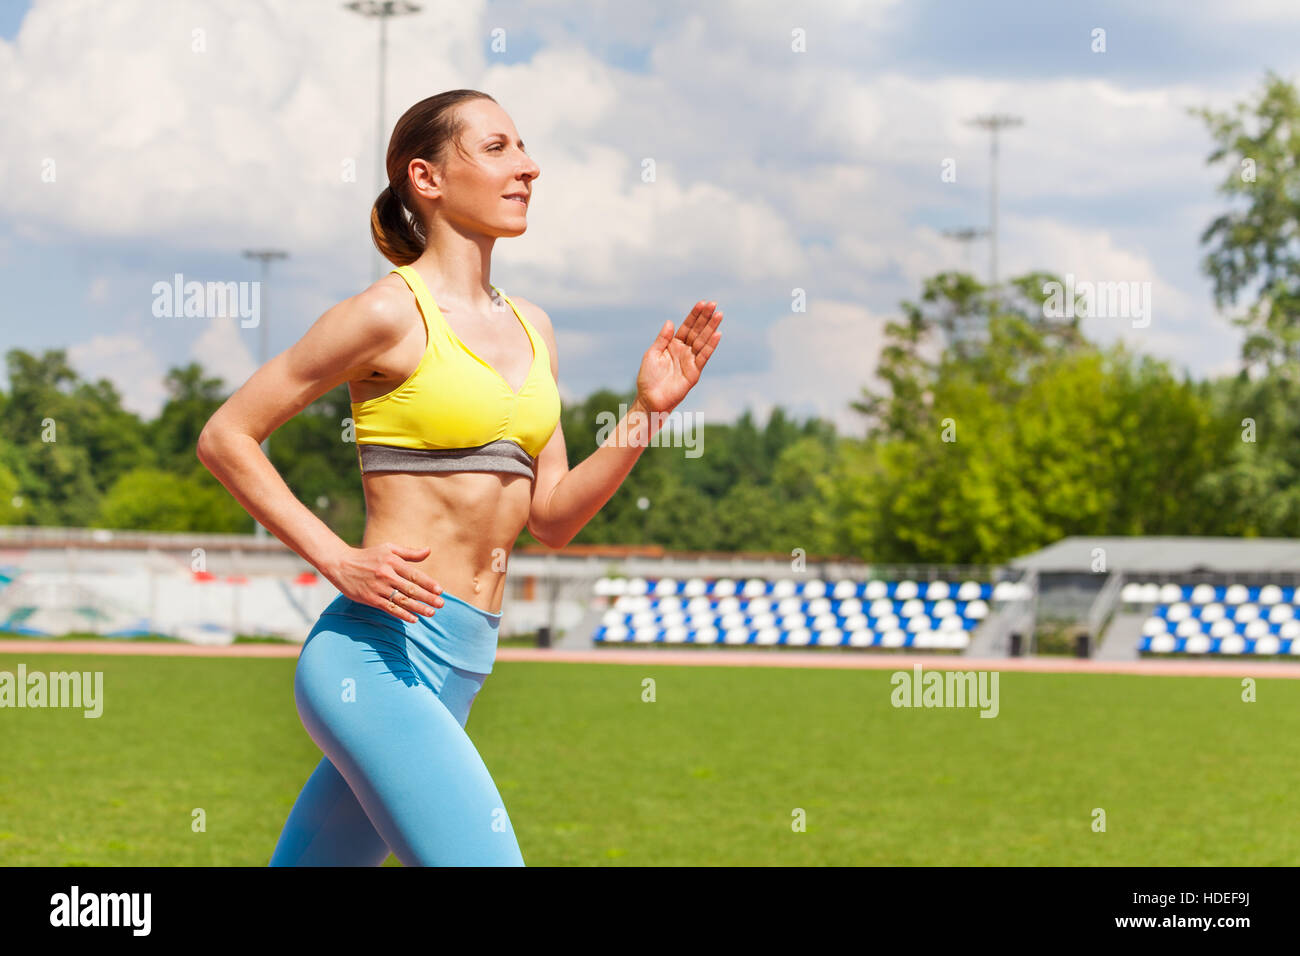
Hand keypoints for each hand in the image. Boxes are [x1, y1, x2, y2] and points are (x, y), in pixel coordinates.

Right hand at [324, 542, 444, 622]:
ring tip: (431, 613)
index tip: (440, 591)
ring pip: (402, 600)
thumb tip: (429, 551)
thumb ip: (409, 552)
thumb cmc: (368, 556)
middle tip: (441, 604)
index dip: (429, 583)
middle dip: (428, 598)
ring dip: (418, 608)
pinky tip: (413, 619)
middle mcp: (386, 575)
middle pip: (411, 589)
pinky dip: (402, 614)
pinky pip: (389, 608)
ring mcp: (378, 588)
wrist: (341, 564)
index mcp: (392, 562)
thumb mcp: (388, 548)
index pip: (415, 574)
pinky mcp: (370, 598)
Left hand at [635, 300, 722, 414]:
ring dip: (711, 328)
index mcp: (673, 345)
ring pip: (702, 341)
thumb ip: (662, 339)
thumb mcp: (652, 354)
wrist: (650, 399)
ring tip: (719, 315)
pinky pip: (704, 356)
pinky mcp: (695, 372)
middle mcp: (684, 351)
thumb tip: (670, 322)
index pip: (686, 327)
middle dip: (705, 318)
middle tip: (714, 304)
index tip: (702, 303)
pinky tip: (717, 334)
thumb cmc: (648, 378)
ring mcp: (690, 361)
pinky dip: (711, 346)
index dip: (694, 315)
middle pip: (697, 331)